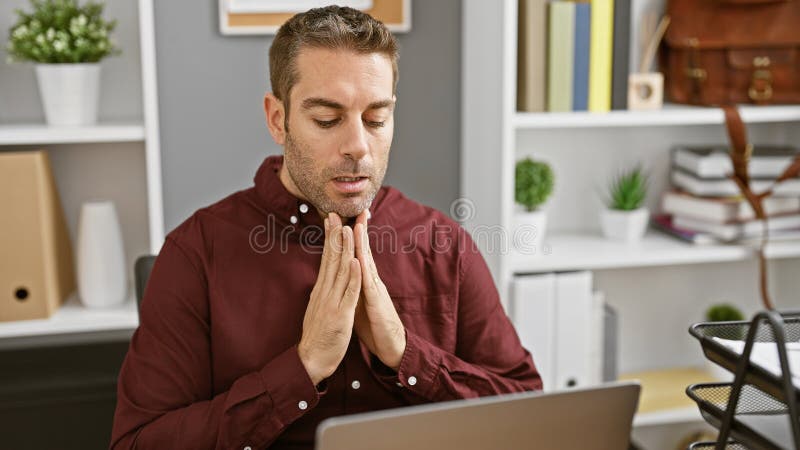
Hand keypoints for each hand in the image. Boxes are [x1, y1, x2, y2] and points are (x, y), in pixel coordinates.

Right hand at [297, 213, 361, 384]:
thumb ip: (324, 292)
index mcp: (321, 290)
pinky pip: (348, 293)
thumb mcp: (319, 308)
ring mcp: (332, 302)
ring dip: (344, 250)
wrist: (310, 361)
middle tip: (335, 214)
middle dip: (334, 236)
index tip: (332, 219)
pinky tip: (356, 262)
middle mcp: (325, 292)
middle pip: (331, 259)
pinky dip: (353, 276)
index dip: (330, 238)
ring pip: (340, 271)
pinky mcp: (340, 314)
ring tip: (347, 230)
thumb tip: (324, 278)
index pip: (326, 259)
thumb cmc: (318, 336)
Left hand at [353, 210, 406, 370]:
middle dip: (360, 231)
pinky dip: (364, 271)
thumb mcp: (359, 301)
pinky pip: (369, 285)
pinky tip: (360, 259)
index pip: (357, 254)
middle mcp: (371, 281)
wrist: (392, 347)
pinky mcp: (377, 303)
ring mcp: (375, 291)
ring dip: (362, 245)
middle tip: (357, 209)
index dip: (352, 237)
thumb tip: (343, 275)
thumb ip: (353, 286)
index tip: (345, 217)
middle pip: (364, 252)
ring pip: (367, 263)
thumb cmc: (374, 325)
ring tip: (357, 226)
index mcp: (364, 281)